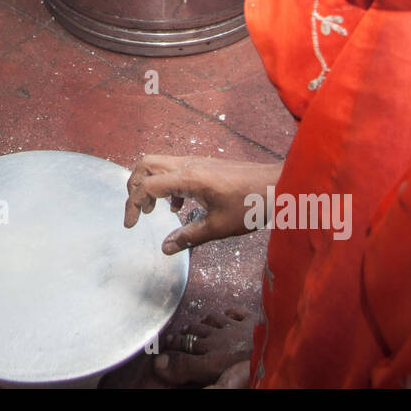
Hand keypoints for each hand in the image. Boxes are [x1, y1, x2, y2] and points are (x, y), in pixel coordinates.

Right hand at [124, 153, 282, 253]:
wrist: (278, 185)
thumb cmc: (251, 205)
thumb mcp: (219, 227)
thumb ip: (188, 236)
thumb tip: (165, 248)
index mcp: (188, 178)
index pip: (147, 185)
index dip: (133, 204)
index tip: (131, 224)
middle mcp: (188, 165)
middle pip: (146, 165)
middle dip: (134, 187)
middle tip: (137, 211)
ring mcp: (197, 162)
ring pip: (159, 164)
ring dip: (150, 184)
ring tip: (153, 211)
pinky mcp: (205, 165)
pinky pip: (174, 169)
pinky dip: (167, 185)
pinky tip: (178, 205)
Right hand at [155, 310, 253, 385]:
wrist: (276, 349)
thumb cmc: (243, 366)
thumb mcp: (209, 371)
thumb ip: (185, 368)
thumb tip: (159, 364)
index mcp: (209, 351)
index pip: (184, 349)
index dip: (172, 350)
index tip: (162, 351)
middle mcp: (219, 337)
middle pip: (197, 332)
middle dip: (184, 334)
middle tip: (174, 337)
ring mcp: (237, 327)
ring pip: (214, 320)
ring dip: (204, 322)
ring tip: (198, 324)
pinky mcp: (254, 322)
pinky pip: (238, 313)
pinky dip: (230, 312)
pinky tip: (228, 313)